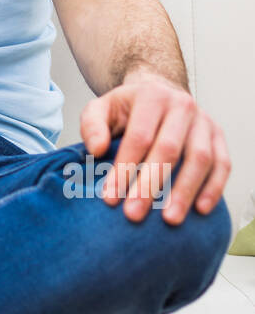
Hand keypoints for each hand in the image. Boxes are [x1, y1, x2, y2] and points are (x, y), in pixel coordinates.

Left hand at [80, 71, 230, 224]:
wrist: (159, 93)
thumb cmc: (127, 109)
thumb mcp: (101, 109)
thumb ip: (92, 126)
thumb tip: (97, 149)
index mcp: (152, 96)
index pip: (139, 137)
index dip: (124, 169)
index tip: (110, 198)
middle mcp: (182, 105)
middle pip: (169, 149)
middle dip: (151, 185)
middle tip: (134, 214)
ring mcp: (204, 121)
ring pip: (199, 158)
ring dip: (185, 191)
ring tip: (170, 220)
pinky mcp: (218, 137)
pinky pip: (222, 164)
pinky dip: (214, 188)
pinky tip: (201, 209)